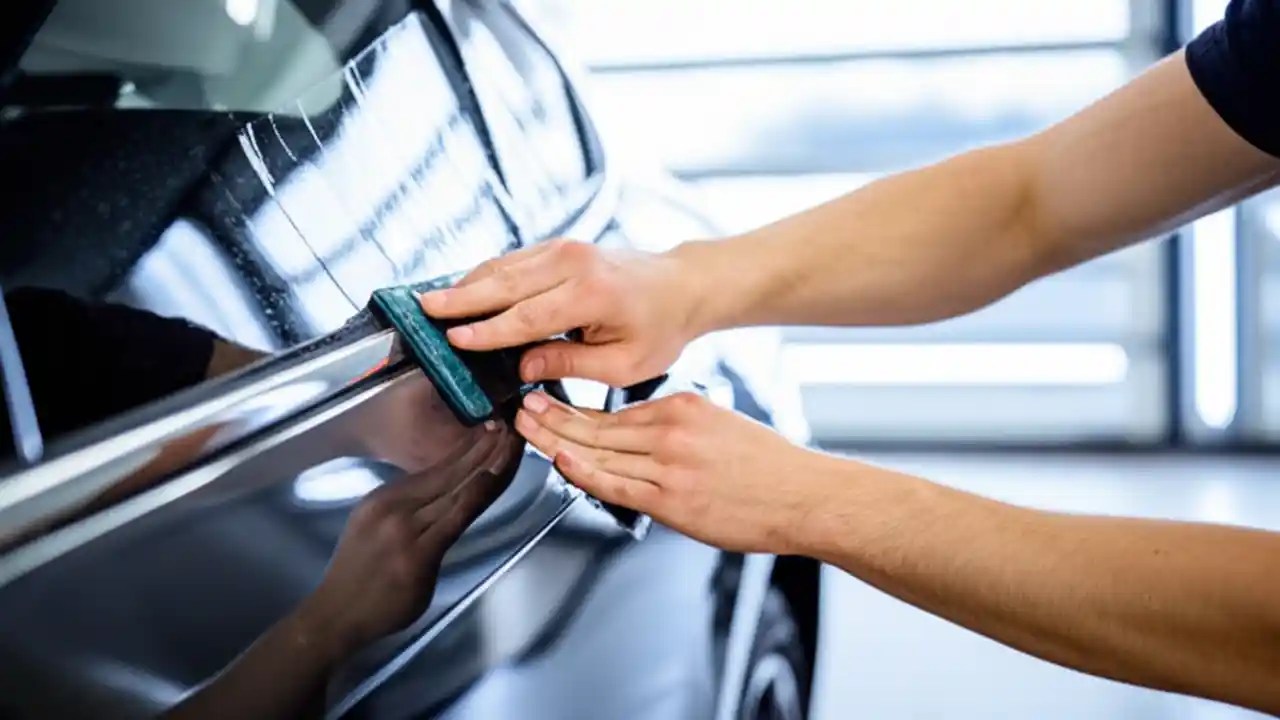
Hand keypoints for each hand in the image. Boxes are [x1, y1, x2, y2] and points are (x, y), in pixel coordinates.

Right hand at [294, 424, 520, 657]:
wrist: (334, 614)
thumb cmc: (358, 576)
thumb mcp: (375, 527)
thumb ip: (408, 511)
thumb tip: (443, 496)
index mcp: (386, 497)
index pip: (438, 467)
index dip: (469, 448)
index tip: (494, 430)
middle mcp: (395, 506)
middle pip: (450, 471)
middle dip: (485, 447)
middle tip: (512, 425)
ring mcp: (406, 529)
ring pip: (457, 489)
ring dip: (489, 463)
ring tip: (513, 442)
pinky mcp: (417, 554)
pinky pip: (453, 519)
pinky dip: (475, 494)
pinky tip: (493, 475)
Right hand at [418, 240, 707, 386]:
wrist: (682, 286)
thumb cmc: (659, 328)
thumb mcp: (622, 364)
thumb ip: (568, 364)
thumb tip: (521, 368)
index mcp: (591, 295)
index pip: (525, 316)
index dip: (486, 331)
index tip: (453, 339)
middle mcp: (574, 263)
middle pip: (504, 282)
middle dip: (460, 298)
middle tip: (421, 310)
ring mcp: (566, 249)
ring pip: (503, 266)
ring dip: (466, 283)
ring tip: (431, 300)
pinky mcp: (560, 247)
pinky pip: (514, 260)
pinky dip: (485, 274)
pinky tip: (463, 288)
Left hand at [514, 391, 831, 553]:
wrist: (802, 495)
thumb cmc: (767, 467)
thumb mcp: (718, 423)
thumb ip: (674, 426)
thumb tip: (634, 435)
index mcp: (681, 406)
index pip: (614, 409)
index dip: (573, 409)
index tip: (548, 403)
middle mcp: (671, 430)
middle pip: (597, 424)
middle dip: (553, 417)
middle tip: (522, 408)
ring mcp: (669, 465)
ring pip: (600, 450)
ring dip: (557, 439)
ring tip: (527, 430)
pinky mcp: (672, 499)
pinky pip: (617, 483)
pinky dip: (584, 471)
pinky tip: (561, 460)